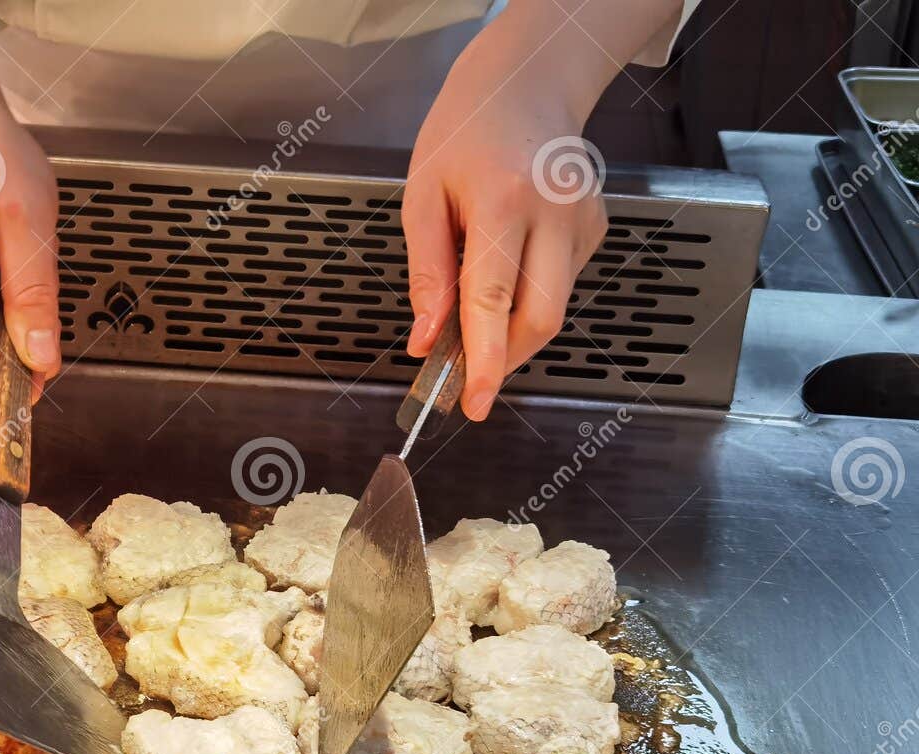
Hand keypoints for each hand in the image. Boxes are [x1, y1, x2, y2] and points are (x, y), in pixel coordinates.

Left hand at [402, 27, 608, 421]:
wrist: (524, 87)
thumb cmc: (465, 134)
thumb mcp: (422, 198)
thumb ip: (426, 274)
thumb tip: (426, 339)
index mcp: (504, 199)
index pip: (494, 299)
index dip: (485, 360)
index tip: (474, 402)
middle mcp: (555, 212)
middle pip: (540, 318)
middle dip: (502, 359)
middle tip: (466, 378)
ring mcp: (584, 220)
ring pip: (553, 308)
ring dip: (511, 331)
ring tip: (475, 318)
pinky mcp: (596, 227)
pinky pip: (560, 285)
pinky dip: (529, 298)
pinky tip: (508, 270)